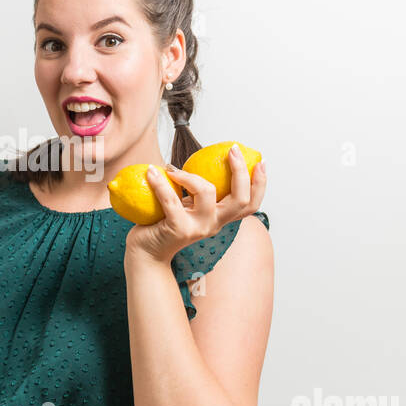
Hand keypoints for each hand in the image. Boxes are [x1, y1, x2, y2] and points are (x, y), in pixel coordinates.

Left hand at [125, 143, 266, 263]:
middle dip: (241, 171)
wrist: (146, 254)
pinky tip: (151, 171)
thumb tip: (203, 156)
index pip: (250, 204)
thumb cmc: (164, 226)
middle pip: (241, 200)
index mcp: (220, 218)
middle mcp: (214, 224)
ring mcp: (198, 228)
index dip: (260, 184)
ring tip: (170, 167)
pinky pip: (171, 198)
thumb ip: (196, 190)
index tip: (260, 162)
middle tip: (233, 150)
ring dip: (189, 174)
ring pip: (208, 192)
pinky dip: (160, 182)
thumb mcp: (186, 206)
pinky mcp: (178, 229)